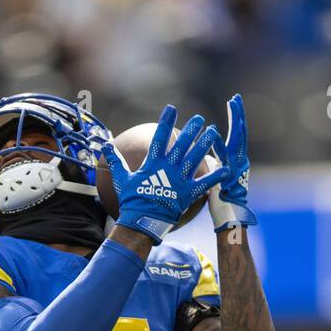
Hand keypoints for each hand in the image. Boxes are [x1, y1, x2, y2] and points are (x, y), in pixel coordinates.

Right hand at [101, 105, 223, 243]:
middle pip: (183, 144)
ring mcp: (179, 180)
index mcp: (154, 163)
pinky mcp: (188, 193)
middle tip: (199, 118)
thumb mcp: (121, 179)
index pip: (160, 137)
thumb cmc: (131, 201)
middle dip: (192, 129)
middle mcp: (168, 168)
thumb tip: (104, 147)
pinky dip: (215, 176)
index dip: (166, 121)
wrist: (141, 222)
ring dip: (205, 143)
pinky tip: (225, 168)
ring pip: (196, 157)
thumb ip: (116, 161)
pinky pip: (204, 183)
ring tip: (213, 131)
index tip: (172, 108)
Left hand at [208, 94, 256, 230]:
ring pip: (237, 139)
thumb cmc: (222, 202)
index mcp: (237, 161)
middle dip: (238, 114)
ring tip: (231, 104)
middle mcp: (239, 161)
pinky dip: (219, 145)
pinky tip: (213, 132)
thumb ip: (215, 165)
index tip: (233, 103)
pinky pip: (224, 157)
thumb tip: (205, 156)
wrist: (229, 219)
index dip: (236, 119)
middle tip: (235, 98)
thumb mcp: (218, 179)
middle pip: (240, 132)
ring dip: (234, 121)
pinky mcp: (229, 176)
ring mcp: (236, 167)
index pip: (237, 135)